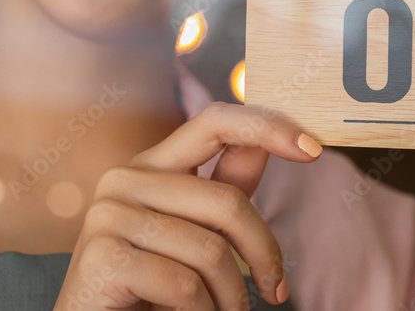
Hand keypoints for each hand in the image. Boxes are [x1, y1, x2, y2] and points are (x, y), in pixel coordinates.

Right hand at [52, 102, 322, 310]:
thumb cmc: (150, 288)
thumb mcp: (194, 234)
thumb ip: (224, 191)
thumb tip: (264, 144)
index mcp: (151, 166)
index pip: (215, 121)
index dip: (266, 126)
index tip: (313, 148)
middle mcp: (124, 179)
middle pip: (227, 202)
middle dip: (263, 253)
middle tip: (276, 293)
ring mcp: (107, 215)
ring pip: (210, 250)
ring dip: (231, 297)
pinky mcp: (101, 257)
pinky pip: (183, 284)